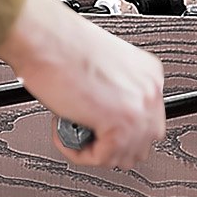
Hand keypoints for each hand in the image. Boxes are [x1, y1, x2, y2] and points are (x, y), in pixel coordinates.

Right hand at [0, 0, 164, 170]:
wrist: (47, 39)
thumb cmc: (63, 47)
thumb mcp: (103, 70)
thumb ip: (116, 93)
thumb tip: (107, 117)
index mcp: (148, 73)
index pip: (147, 121)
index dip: (118, 130)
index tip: (97, 125)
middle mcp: (150, 90)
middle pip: (142, 142)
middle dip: (111, 144)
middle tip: (86, 131)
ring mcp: (139, 107)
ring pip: (125, 155)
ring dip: (95, 149)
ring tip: (73, 127)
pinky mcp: (121, 122)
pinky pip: (103, 158)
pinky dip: (79, 152)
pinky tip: (65, 130)